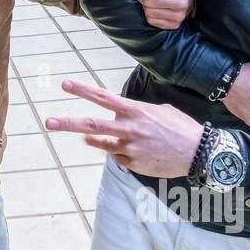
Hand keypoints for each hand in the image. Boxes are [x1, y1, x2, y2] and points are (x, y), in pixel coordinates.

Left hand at [43, 80, 203, 176]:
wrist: (200, 152)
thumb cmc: (180, 127)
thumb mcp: (159, 110)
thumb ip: (136, 112)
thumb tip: (119, 116)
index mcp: (135, 111)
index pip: (103, 98)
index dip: (83, 90)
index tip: (65, 85)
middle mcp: (129, 128)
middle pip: (92, 125)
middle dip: (68, 123)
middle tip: (49, 121)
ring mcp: (130, 148)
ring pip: (101, 143)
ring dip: (91, 139)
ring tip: (82, 135)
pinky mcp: (134, 164)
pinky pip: (118, 157)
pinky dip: (119, 153)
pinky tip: (135, 150)